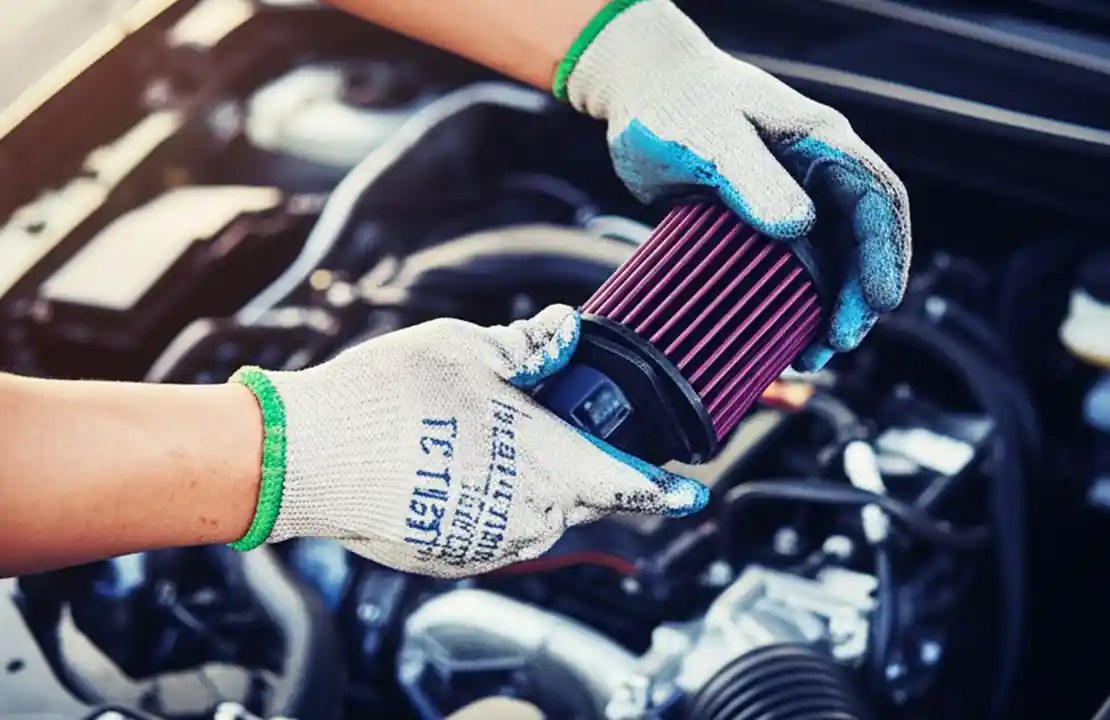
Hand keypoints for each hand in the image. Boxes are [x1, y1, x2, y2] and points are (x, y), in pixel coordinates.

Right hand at [228, 305, 707, 577]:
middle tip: (527, 422)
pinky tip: (441, 467)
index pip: (627, 484)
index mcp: (551, 461)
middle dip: (570, 464)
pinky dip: (481, 500)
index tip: (690, 492)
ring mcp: (489, 543)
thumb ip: (529, 346)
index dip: (664, 488)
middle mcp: (530, 512)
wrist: (309, 456)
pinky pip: (489, 529)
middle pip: (577, 495)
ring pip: (532, 512)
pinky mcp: (450, 558)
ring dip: (520, 480)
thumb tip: (565, 332)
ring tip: (467, 437)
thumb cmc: (388, 399)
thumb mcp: (466, 347)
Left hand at [560, 0, 910, 368]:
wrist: (638, 95)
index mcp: (822, 143)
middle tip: (837, 342)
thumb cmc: (676, 105)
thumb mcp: (713, 140)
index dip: (885, 254)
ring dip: (825, 310)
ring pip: (828, 263)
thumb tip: (799, 228)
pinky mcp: (760, 222)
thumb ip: (754, 180)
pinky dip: (791, 304)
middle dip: (857, 297)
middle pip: (860, 242)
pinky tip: (779, 335)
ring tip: (809, 355)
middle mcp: (816, 174)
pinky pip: (791, 269)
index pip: (878, 201)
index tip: (876, 303)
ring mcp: (791, 199)